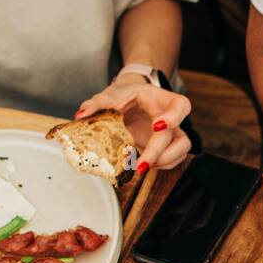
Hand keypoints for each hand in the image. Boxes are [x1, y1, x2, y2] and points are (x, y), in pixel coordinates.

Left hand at [75, 77, 191, 172]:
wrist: (128, 101)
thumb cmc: (123, 96)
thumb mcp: (110, 96)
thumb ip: (96, 104)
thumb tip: (81, 116)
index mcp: (161, 99)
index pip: (181, 105)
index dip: (174, 117)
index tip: (158, 126)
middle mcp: (172, 118)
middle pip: (177, 137)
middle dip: (159, 153)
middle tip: (141, 164)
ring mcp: (172, 133)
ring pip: (182, 150)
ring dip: (165, 162)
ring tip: (142, 166)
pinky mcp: (167, 146)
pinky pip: (173, 159)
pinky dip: (161, 165)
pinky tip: (144, 164)